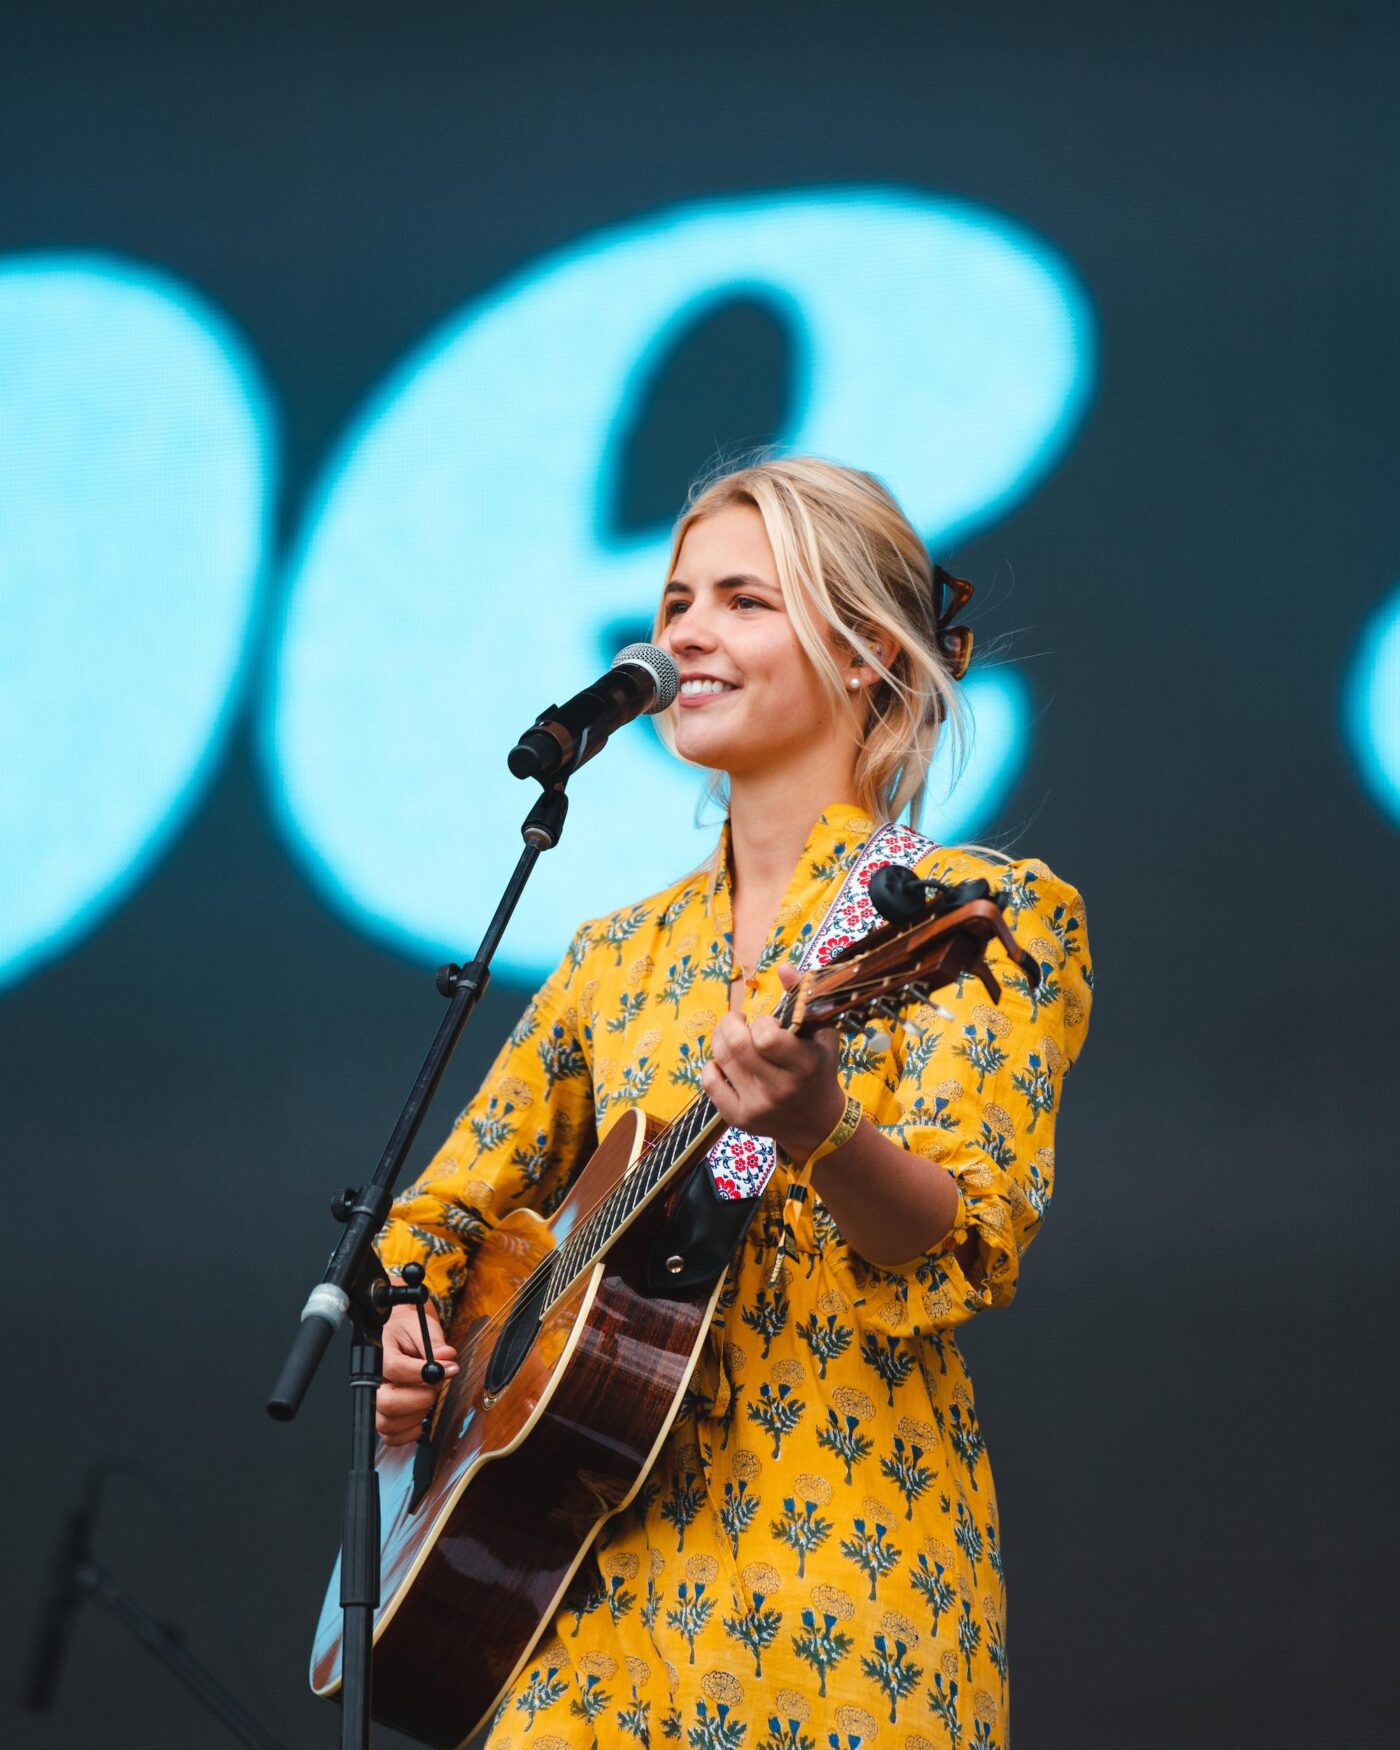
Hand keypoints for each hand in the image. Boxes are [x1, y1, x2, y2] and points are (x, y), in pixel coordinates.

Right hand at [376, 1299, 458, 1445]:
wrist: (400, 1334)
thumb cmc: (407, 1330)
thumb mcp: (421, 1327)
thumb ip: (434, 1342)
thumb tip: (446, 1357)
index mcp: (378, 1354)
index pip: (395, 1369)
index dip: (423, 1372)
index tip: (446, 1369)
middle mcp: (373, 1381)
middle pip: (386, 1403)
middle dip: (419, 1398)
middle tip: (434, 1386)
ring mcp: (376, 1401)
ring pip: (387, 1423)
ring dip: (416, 1414)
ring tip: (427, 1396)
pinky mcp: (383, 1416)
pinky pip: (391, 1436)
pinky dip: (410, 1431)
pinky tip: (421, 1414)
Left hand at [700, 963, 846, 1162]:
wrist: (816, 1123)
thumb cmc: (820, 1069)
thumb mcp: (823, 1033)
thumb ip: (804, 997)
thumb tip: (783, 967)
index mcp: (804, 1065)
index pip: (766, 1037)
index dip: (762, 1023)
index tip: (768, 1024)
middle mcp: (779, 1089)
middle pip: (736, 1046)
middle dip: (730, 1023)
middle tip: (737, 1019)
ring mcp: (757, 1107)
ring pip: (720, 1060)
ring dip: (720, 1038)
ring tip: (730, 1033)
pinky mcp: (738, 1119)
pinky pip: (709, 1083)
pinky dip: (712, 1065)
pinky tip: (725, 1062)